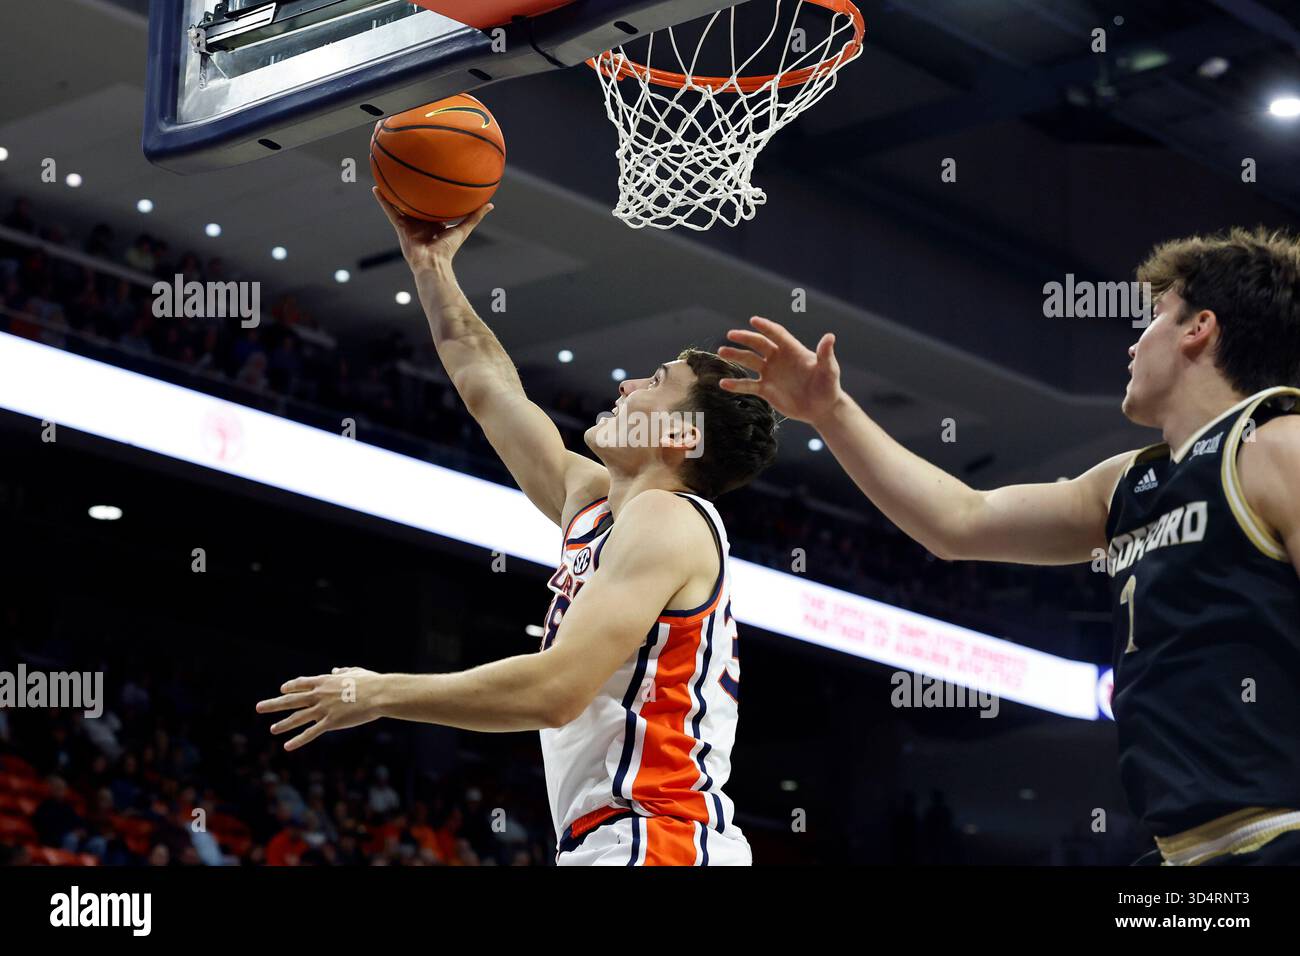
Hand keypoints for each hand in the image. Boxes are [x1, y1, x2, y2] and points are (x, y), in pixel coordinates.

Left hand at [255, 666, 383, 751]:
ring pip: (297, 718)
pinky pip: (311, 733)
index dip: (291, 687)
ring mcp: (323, 709)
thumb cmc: (372, 682)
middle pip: (291, 700)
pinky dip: (298, 740)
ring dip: (283, 724)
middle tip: (259, 707)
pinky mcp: (330, 722)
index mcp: (325, 681)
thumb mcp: (356, 672)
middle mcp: (319, 695)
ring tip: (272, 729)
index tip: (282, 689)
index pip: (302, 684)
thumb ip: (344, 671)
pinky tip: (287, 746)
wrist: (379, 694)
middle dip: (274, 704)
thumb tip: (336, 670)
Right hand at [372, 185, 492, 271]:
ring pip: (399, 206)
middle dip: (411, 193)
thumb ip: (475, 216)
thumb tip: (490, 204)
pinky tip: (376, 188)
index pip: (432, 207)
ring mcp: (409, 225)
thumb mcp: (463, 229)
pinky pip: (390, 211)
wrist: (433, 263)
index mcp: (433, 224)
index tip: (432, 185)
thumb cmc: (448, 249)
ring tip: (386, 177)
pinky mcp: (400, 227)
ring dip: (392, 193)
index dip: (431, 197)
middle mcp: (420, 223)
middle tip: (408, 175)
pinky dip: (383, 200)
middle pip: (414, 205)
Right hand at [718, 316, 843, 424]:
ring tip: (721, 352)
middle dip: (745, 338)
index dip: (766, 327)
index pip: (777, 334)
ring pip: (750, 361)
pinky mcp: (766, 390)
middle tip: (730, 334)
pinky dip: (736, 384)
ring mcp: (770, 374)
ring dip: (736, 356)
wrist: (822, 408)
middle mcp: (778, 359)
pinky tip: (723, 384)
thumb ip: (825, 354)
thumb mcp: (829, 370)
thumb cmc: (828, 387)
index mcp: (792, 350)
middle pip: (759, 344)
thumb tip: (829, 337)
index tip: (754, 320)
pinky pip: (748, 385)